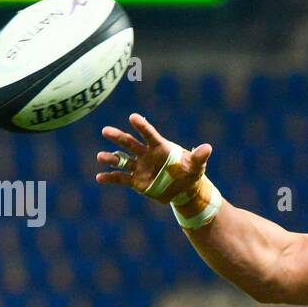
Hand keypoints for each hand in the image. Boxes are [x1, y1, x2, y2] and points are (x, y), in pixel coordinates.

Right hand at [95, 112, 213, 204]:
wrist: (183, 189)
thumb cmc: (190, 172)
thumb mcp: (196, 165)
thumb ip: (199, 157)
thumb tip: (208, 148)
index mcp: (159, 147)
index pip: (149, 134)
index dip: (141, 126)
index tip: (133, 117)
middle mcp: (146, 154)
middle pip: (129, 143)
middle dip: (118, 137)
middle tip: (105, 131)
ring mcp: (139, 167)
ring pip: (121, 160)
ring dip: (110, 158)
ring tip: (100, 156)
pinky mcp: (135, 181)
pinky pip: (120, 178)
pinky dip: (110, 178)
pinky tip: (99, 177)